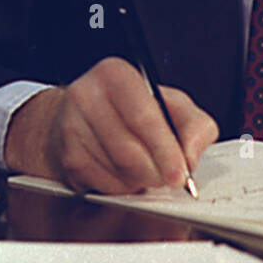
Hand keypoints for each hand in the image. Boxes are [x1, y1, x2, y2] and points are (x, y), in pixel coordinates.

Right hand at [4, 57, 218, 194]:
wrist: (83, 118)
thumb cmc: (132, 110)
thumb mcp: (172, 104)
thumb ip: (195, 126)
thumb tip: (191, 157)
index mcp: (115, 75)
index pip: (143, 117)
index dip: (165, 150)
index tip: (180, 172)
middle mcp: (86, 96)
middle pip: (129, 151)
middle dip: (156, 171)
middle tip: (168, 176)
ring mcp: (71, 128)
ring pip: (118, 172)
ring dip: (141, 180)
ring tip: (146, 168)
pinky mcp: (67, 158)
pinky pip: (104, 186)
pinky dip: (123, 187)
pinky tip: (124, 172)